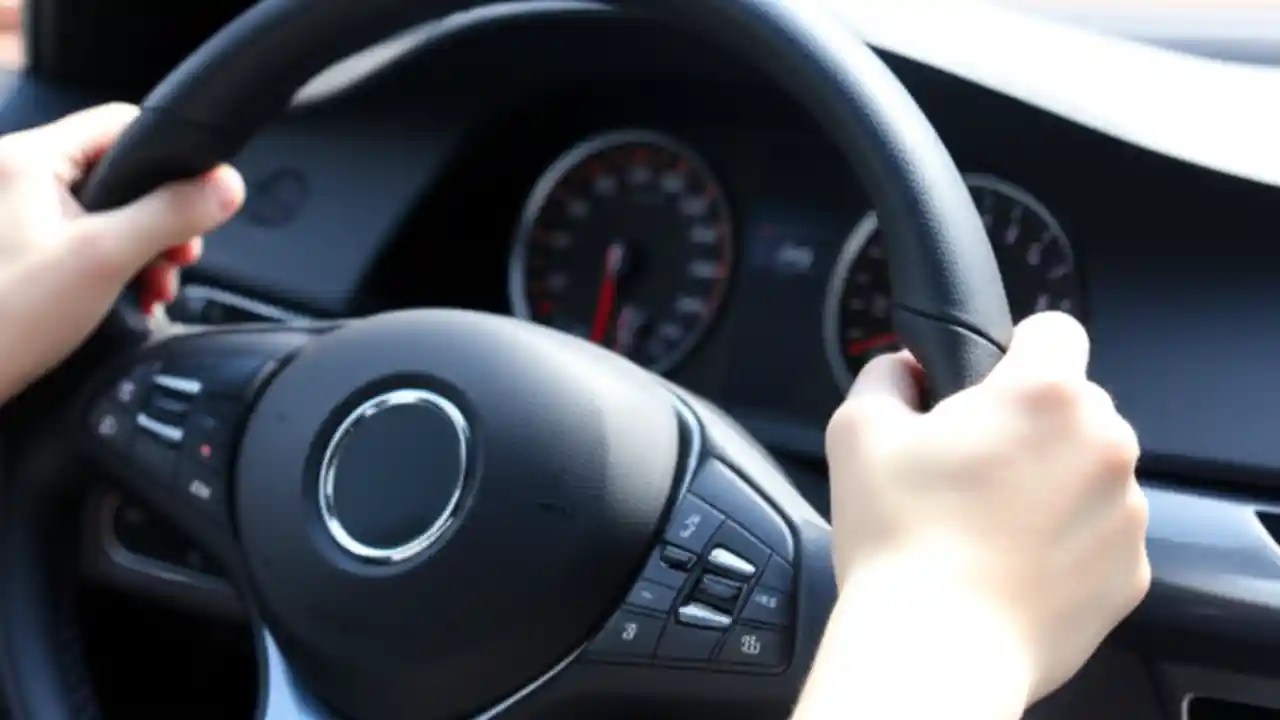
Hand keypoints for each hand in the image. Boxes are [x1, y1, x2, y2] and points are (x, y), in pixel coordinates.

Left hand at [0, 103, 244, 404]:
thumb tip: (227, 185)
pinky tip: (128, 294)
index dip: (170, 158)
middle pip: (118, 172)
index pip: (121, 125)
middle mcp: (15, 175)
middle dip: (161, 219)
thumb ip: (170, 214)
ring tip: (154, 287)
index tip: (199, 200)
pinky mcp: (17, 248)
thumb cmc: (7, 319)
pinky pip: (82, 238)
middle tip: (178, 257)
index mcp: (28, 159)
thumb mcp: (106, 258)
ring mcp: (13, 213)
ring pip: (104, 209)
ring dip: (143, 247)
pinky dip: (114, 263)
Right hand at [824, 312, 1148, 704]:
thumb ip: (886, 375)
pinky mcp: (1130, 572)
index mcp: (1045, 394)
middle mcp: (1104, 444)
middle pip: (1073, 407)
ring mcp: (1127, 512)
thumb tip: (906, 368)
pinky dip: (1064, 542)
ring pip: (1089, 472)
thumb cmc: (898, 538)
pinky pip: (1099, 534)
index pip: (1054, 329)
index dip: (1012, 352)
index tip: (983, 390)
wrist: (935, 647)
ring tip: (986, 525)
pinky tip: (1011, 564)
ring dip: (1050, 484)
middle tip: (968, 468)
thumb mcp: (858, 431)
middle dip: (1028, 426)